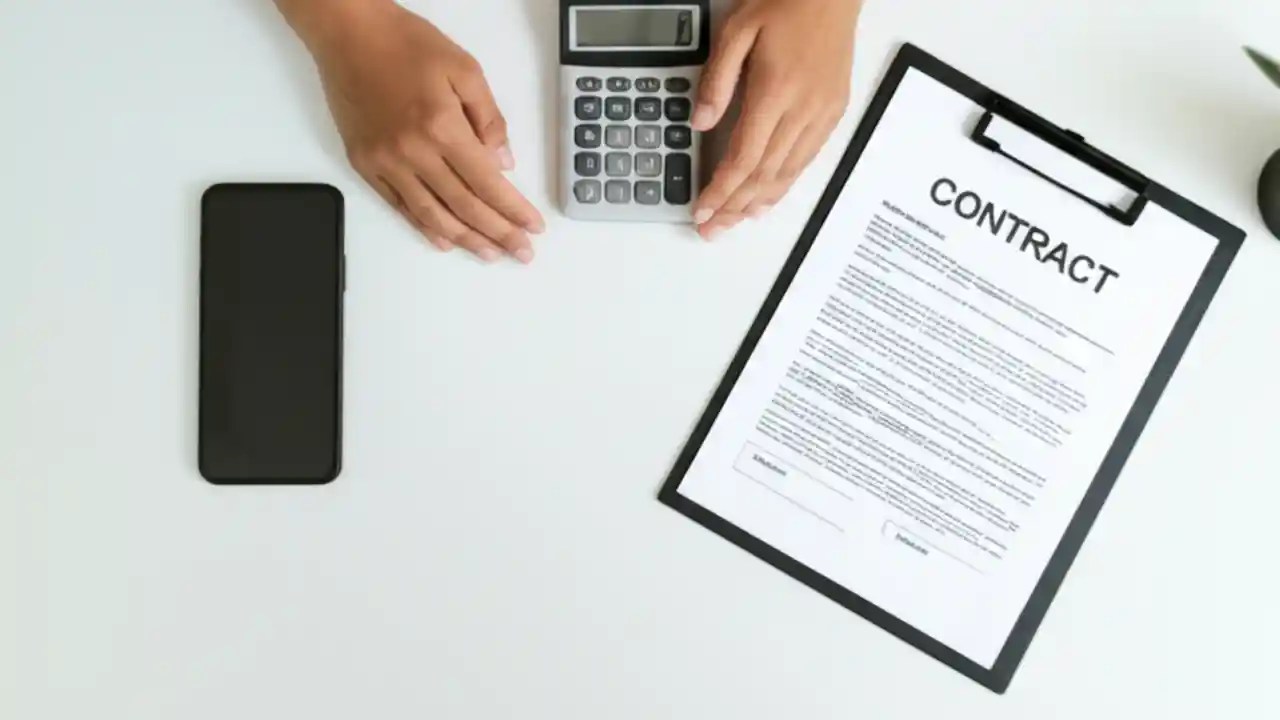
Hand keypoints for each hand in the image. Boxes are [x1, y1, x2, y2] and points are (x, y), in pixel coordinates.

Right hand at [301, 1, 544, 261]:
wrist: (349, 33)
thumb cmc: (406, 43)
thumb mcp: (465, 69)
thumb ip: (489, 118)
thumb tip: (504, 163)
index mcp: (443, 126)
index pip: (488, 183)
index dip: (514, 211)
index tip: (534, 228)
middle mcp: (413, 151)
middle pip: (465, 206)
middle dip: (499, 234)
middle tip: (522, 252)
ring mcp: (386, 161)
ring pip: (432, 215)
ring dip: (465, 239)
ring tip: (490, 253)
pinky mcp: (365, 164)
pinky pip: (399, 206)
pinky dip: (425, 227)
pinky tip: (446, 240)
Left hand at [690, 0, 860, 238]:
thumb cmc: (788, 1)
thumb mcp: (738, 29)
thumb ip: (717, 79)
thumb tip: (702, 121)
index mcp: (775, 91)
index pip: (743, 158)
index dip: (721, 190)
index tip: (702, 209)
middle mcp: (802, 109)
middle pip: (763, 174)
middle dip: (734, 207)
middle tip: (712, 228)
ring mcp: (822, 113)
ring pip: (788, 173)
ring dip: (759, 202)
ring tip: (736, 220)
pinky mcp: (833, 112)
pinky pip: (807, 159)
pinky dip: (785, 183)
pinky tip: (769, 196)